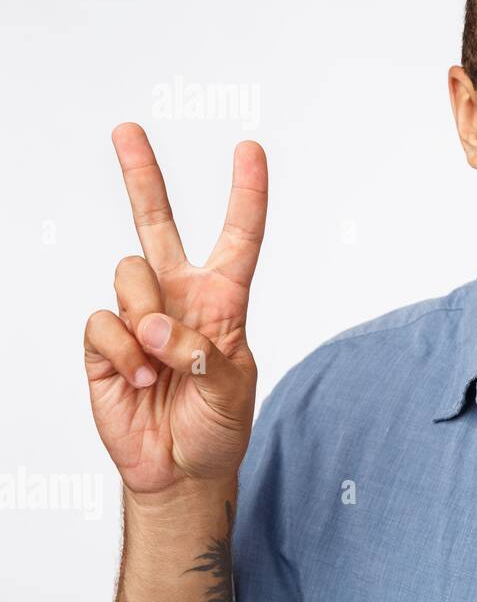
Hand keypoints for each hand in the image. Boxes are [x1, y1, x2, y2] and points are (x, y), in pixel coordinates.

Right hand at [83, 123, 267, 495]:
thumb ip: (202, 351)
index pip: (238, 238)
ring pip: (129, 274)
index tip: (249, 149)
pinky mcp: (103, 343)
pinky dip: (121, 351)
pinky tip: (136, 379)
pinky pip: (102, 320)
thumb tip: (155, 324)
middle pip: (156, 225)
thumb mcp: (232, 388)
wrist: (180, 471)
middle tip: (127, 130)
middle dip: (142, 176)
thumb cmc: (217, 427)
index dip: (245, 194)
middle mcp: (177, 297)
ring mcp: (137, 317)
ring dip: (147, 318)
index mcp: (222, 301)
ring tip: (159, 364)